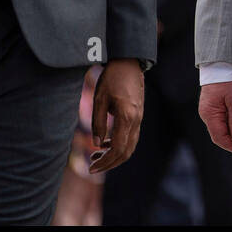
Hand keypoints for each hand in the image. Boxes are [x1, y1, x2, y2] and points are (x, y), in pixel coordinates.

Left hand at [88, 59, 143, 173]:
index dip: (105, 162)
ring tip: (96, 157)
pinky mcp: (138, 115)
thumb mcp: (99, 99)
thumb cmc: (112, 78)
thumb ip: (98, 123)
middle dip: (110, 163)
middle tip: (93, 168)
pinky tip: (105, 143)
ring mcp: (139, 118)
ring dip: (114, 155)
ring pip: (130, 145)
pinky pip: (130, 136)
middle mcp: (136, 121)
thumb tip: (97, 144)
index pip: (118, 149)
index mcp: (127, 118)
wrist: (129, 63)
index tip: (91, 168)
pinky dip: (118, 144)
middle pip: (126, 152)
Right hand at [199, 80, 231, 153]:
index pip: (219, 138)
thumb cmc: (228, 80)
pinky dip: (229, 125)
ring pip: (220, 128)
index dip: (231, 147)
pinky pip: (220, 121)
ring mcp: (208, 111)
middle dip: (231, 142)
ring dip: (231, 133)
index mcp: (210, 114)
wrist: (220, 65)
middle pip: (218, 135)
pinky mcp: (212, 107)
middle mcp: (207, 115)